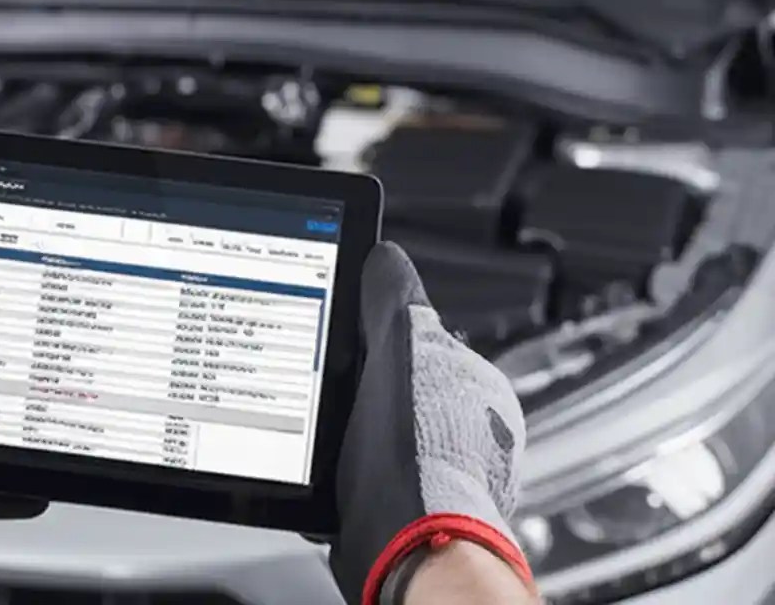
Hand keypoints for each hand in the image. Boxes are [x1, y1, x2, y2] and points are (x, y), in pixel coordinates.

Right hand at [330, 243, 535, 603]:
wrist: (411, 552)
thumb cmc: (418, 459)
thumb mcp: (400, 348)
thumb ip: (394, 298)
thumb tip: (384, 256)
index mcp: (476, 386)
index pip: (418, 341)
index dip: (372, 339)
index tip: (345, 345)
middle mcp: (468, 433)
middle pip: (393, 388)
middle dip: (358, 392)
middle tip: (332, 400)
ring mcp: (440, 475)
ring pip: (378, 436)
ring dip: (349, 439)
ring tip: (332, 445)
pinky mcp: (408, 515)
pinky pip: (365, 482)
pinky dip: (343, 481)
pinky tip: (333, 481)